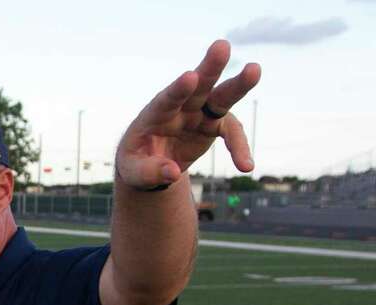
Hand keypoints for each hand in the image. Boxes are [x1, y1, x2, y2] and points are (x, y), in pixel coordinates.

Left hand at [116, 39, 260, 189]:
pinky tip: (245, 166)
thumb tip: (173, 173)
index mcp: (154, 115)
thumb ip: (150, 171)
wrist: (148, 164)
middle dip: (209, 67)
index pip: (166, 99)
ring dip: (238, 84)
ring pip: (221, 96)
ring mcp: (198, 114)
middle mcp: (179, 108)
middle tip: (221, 46)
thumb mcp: (134, 172)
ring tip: (254, 70)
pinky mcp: (213, 125)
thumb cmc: (136, 163)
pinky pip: (231, 133)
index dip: (178, 89)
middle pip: (197, 85)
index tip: (190, 77)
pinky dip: (238, 147)